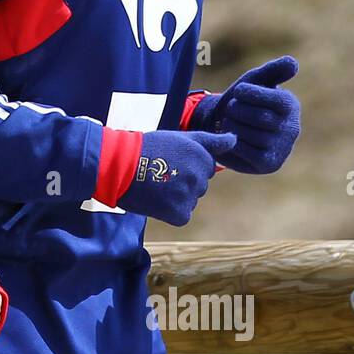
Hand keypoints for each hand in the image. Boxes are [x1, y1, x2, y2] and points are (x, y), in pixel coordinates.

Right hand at [118, 130, 236, 225]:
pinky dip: (170, 211)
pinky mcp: (180, 213)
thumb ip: (211, 141)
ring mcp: (190, 195)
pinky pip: (182, 215)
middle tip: (160, 172)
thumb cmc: (147, 148)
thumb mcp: (181, 138)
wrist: (118, 164)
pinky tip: (156, 199)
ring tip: (156, 184)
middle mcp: (200, 175)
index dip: (186, 165)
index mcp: (202, 156)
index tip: (169, 160)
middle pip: (199, 185)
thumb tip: (235, 140)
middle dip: (183, 181)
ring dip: (177, 196)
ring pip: (191, 200)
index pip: (206, 168)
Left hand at [188, 56, 300, 174]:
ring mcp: (282, 148)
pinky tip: (231, 136)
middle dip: (237, 109)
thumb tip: (293, 63)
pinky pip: (244, 150)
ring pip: (250, 134)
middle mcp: (292, 128)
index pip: (274, 99)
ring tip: (230, 121)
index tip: (238, 91)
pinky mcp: (269, 164)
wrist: (226, 126)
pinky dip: (232, 141)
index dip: (250, 93)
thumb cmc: (243, 101)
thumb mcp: (256, 80)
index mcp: (290, 105)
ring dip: (231, 125)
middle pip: (259, 117)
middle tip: (231, 108)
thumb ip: (273, 70)